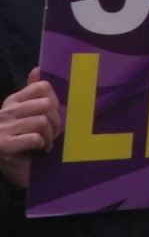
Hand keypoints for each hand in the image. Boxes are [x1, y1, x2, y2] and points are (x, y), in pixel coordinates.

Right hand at [0, 68, 62, 188]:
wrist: (11, 167)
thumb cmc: (23, 138)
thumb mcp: (28, 114)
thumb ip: (33, 93)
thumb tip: (37, 69)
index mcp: (13, 101)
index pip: (41, 87)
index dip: (55, 100)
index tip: (54, 114)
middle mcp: (6, 112)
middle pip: (45, 105)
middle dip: (55, 120)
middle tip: (53, 132)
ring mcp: (4, 128)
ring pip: (42, 122)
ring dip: (50, 135)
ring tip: (47, 142)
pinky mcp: (5, 145)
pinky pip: (34, 137)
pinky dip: (42, 144)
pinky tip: (40, 149)